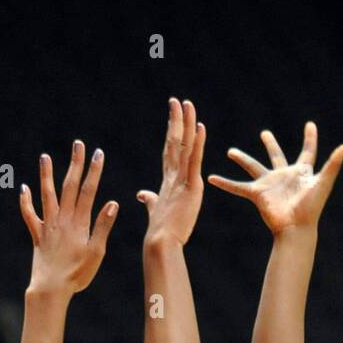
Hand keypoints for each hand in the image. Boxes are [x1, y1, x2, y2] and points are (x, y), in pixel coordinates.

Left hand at [20, 142, 117, 294]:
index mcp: (80, 222)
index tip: (99, 154)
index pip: (89, 191)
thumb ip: (103, 227)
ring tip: (45, 156)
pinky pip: (29, 215)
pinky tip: (23, 189)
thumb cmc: (77, 274)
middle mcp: (63, 219)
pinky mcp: (37, 235)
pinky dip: (25, 202)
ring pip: (46, 195)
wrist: (51, 288)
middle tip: (78, 144)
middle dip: (75, 164)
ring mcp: (48, 226)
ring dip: (46, 175)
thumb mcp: (96, 252)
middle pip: (69, 186)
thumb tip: (112, 203)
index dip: (94, 171)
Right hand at [137, 97, 205, 246]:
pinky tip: (200, 126)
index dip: (171, 132)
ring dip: (185, 123)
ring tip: (187, 104)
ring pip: (183, 146)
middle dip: (176, 120)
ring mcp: (181, 180)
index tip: (173, 116)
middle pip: (174, 142)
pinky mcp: (190, 187)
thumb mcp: (156, 210)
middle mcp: (172, 176)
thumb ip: (150, 200)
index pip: (170, 151)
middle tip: (177, 101)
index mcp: (167, 181)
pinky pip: (194, 160)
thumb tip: (142, 195)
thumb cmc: (160, 231)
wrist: (161, 242)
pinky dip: (198, 143)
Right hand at [207, 121, 342, 234]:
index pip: (307, 151)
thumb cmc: (311, 208)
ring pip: (253, 167)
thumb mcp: (323, 183)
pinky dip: (225, 183)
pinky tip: (211, 178)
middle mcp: (284, 176)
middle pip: (276, 155)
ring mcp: (270, 185)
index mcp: (301, 173)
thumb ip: (333, 164)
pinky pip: (238, 187)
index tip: (310, 125)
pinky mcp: (258, 194)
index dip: (310, 139)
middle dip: (270, 144)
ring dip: (242, 159)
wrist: (296, 228)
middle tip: (264, 134)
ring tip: (231, 151)